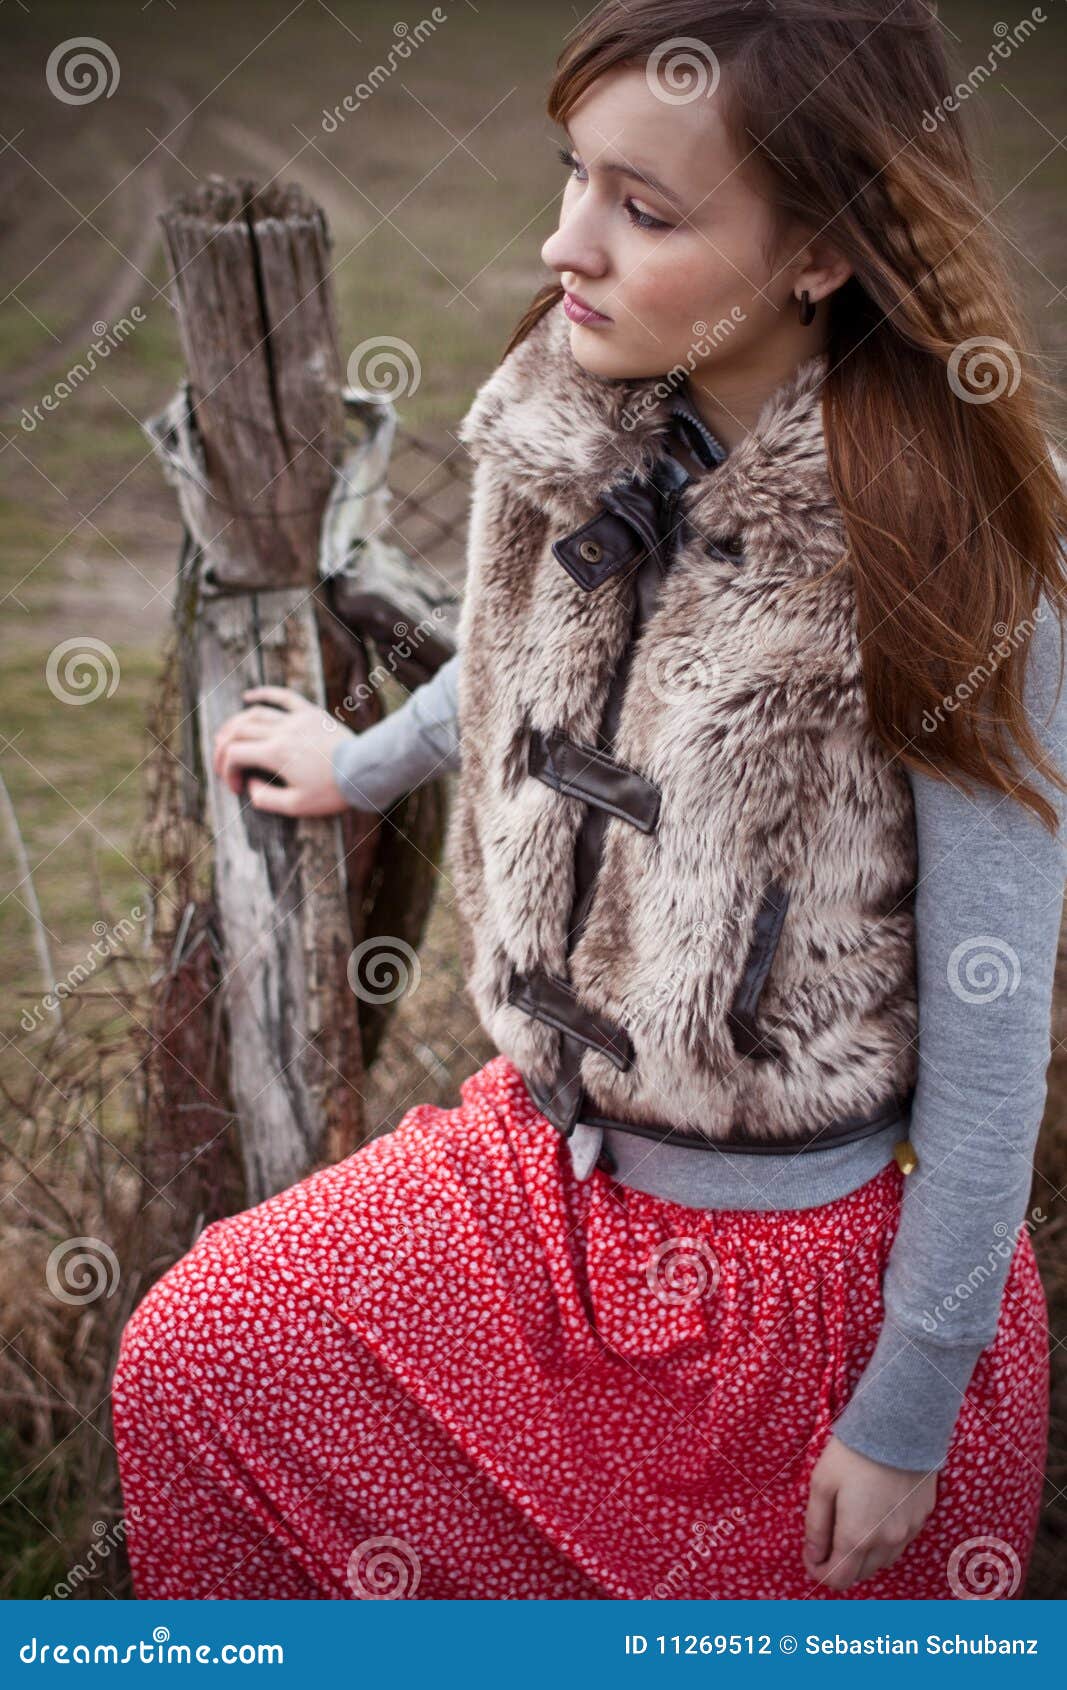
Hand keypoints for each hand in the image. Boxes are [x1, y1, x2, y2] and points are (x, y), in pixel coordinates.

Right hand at [211, 685, 352, 816]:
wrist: (364, 771)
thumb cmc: (333, 791)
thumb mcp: (297, 806)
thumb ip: (266, 799)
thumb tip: (250, 785)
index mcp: (276, 754)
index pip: (235, 755)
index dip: (227, 772)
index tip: (238, 788)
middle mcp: (282, 731)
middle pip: (238, 732)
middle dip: (223, 749)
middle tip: (223, 766)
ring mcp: (296, 719)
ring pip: (254, 713)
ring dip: (235, 725)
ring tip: (225, 738)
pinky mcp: (311, 713)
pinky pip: (283, 696)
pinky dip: (264, 693)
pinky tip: (248, 696)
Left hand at [803, 1433, 936, 1590]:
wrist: (899, 1427)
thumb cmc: (853, 1453)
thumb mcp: (821, 1484)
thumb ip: (815, 1526)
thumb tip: (813, 1555)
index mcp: (857, 1537)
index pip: (837, 1579)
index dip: (819, 1571)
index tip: (811, 1555)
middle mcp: (886, 1542)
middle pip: (860, 1574)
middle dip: (840, 1564)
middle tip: (828, 1537)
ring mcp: (907, 1532)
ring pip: (882, 1561)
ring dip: (864, 1554)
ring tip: (851, 1523)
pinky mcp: (921, 1517)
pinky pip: (900, 1542)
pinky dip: (885, 1539)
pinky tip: (876, 1513)